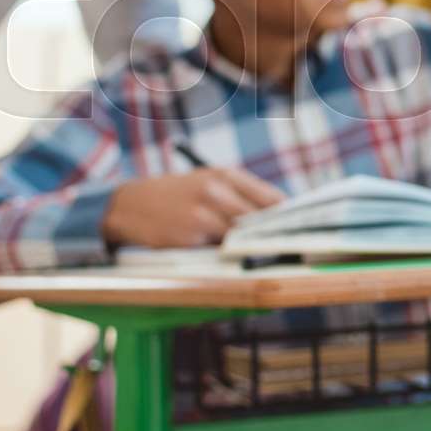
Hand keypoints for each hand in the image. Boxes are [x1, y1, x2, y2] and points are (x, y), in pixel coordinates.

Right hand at [103, 169, 285, 247]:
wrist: (129, 204)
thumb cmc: (176, 195)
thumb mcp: (207, 183)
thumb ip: (240, 196)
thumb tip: (279, 218)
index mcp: (225, 175)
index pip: (272, 199)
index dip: (288, 218)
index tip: (301, 231)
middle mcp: (216, 191)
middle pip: (260, 220)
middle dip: (272, 235)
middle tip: (286, 249)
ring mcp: (202, 214)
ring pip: (240, 237)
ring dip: (249, 247)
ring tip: (258, 254)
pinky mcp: (189, 236)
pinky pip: (218, 250)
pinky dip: (225, 254)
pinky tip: (226, 255)